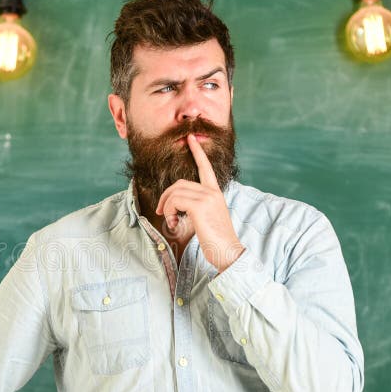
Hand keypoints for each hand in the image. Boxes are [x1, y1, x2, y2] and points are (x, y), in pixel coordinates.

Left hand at [155, 134, 244, 272]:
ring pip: (175, 192)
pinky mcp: (199, 206)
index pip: (206, 167)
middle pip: (180, 183)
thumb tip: (178, 205)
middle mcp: (212, 191)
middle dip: (166, 196)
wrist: (229, 252)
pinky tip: (173, 223)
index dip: (197, 152)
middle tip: (162, 212)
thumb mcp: (208, 218)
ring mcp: (206, 197)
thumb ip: (197, 206)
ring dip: (166, 207)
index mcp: (215, 192)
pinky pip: (174, 201)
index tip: (190, 139)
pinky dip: (169, 212)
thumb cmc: (217, 240)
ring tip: (170, 221)